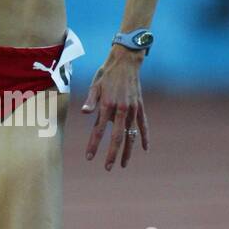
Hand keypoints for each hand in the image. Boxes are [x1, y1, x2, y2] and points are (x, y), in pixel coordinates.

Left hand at [82, 51, 148, 169]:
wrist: (126, 61)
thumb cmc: (106, 73)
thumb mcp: (94, 85)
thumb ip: (90, 101)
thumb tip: (83, 113)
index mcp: (108, 105)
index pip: (99, 130)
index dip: (94, 144)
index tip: (89, 157)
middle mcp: (121, 109)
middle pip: (117, 137)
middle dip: (112, 154)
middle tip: (108, 168)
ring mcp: (132, 109)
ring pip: (131, 134)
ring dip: (128, 151)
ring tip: (124, 164)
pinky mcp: (140, 107)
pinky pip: (143, 125)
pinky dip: (144, 137)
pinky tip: (144, 149)